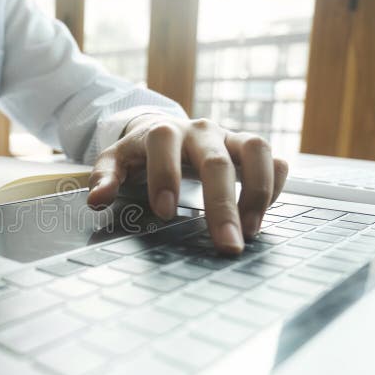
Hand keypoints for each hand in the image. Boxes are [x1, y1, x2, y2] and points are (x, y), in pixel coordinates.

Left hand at [87, 114, 287, 253]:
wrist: (163, 130)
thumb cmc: (140, 153)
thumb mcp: (115, 161)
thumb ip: (105, 177)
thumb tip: (97, 200)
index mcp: (162, 132)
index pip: (164, 144)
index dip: (164, 175)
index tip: (164, 212)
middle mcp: (199, 130)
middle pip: (216, 161)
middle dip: (221, 204)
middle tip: (226, 243)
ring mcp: (228, 137)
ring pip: (255, 150)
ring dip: (257, 192)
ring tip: (251, 231)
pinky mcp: (248, 148)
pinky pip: (274, 159)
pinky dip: (276, 183)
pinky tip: (264, 214)